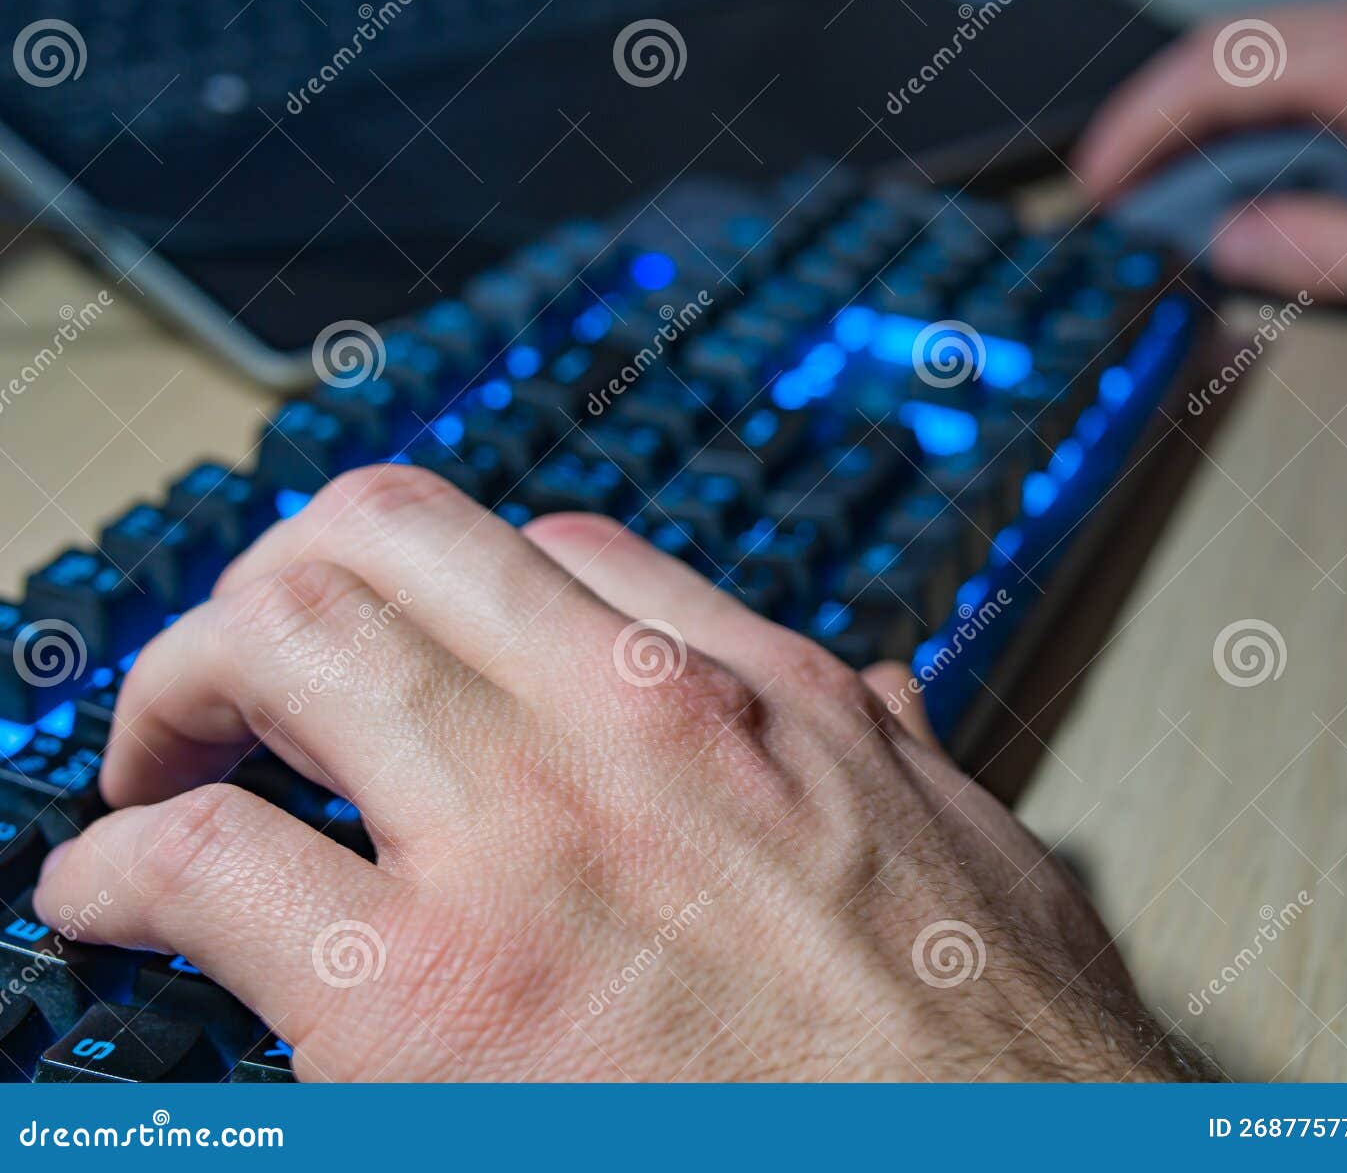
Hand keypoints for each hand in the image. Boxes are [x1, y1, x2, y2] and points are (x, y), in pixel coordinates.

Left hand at [34, 466, 1194, 1080]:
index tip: (426, 646)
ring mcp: (525, 837)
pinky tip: (108, 893)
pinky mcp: (423, 996)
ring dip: (185, 677)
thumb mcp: (978, 847)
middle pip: (390, 535)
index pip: (559, 549)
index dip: (462, 588)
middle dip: (286, 574)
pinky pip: (202, 861)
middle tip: (247, 657)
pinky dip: (120, 861)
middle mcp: (636, 720)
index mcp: (758, 690)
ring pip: (286, 634)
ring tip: (157, 747)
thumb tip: (880, 693)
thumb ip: (896, 749)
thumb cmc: (998, 1052)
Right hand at [1074, 0, 1346, 310]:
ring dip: (1192, 113)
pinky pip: (1294, 70)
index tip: (1099, 179)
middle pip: (1223, 49)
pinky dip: (1241, 114)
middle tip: (1107, 183)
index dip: (1141, 125)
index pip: (1216, 71)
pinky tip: (1227, 162)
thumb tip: (1226, 243)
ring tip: (1151, 178)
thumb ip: (1313, 252)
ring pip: (1255, 54)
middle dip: (1150, 115)